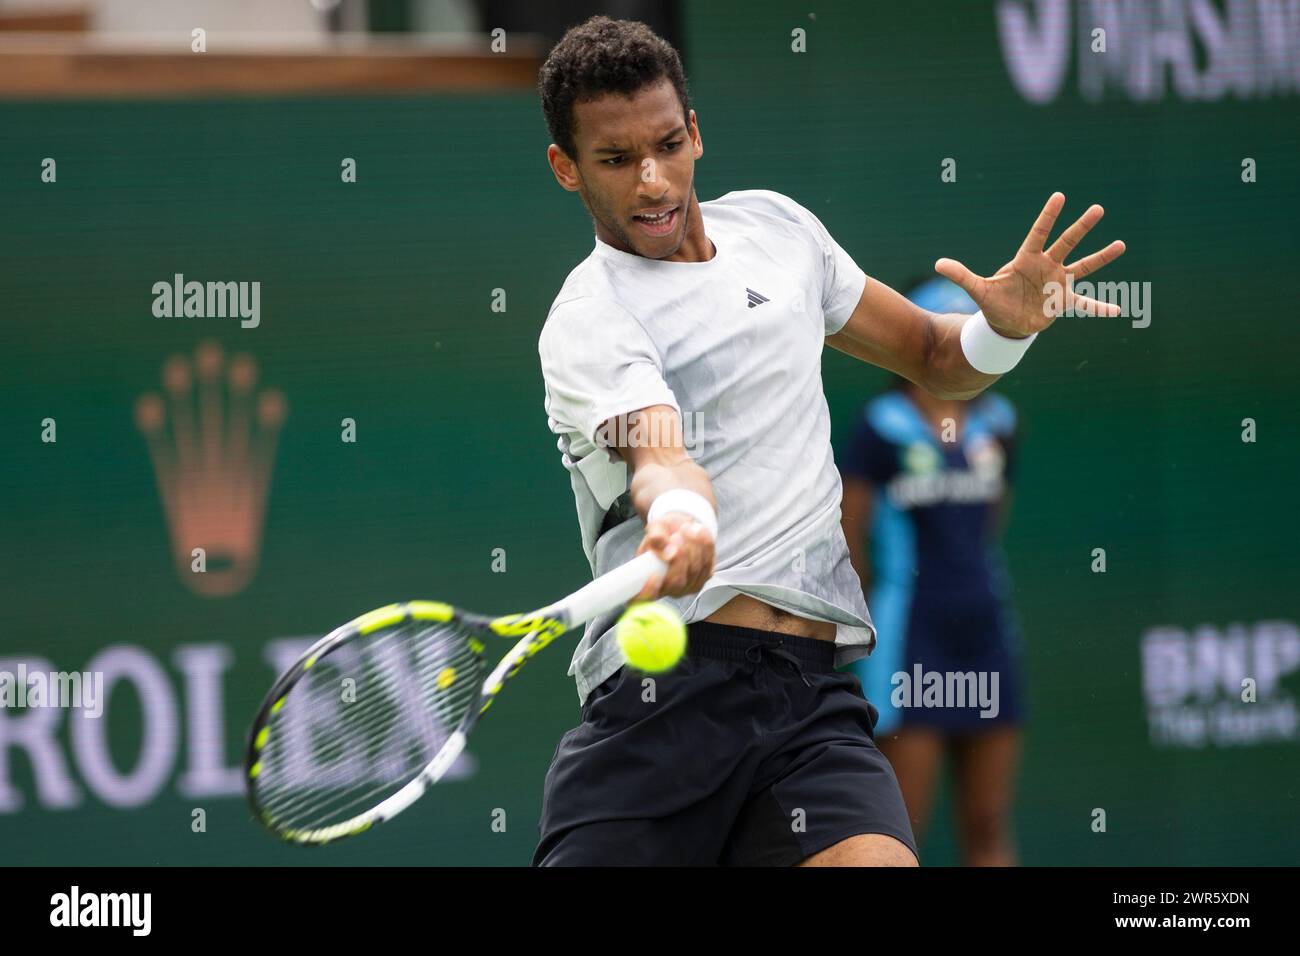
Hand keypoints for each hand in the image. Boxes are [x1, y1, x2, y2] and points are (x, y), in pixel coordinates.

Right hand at [634, 512, 714, 600]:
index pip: (643, 599)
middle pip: (676, 582)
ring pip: (695, 570)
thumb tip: (665, 549)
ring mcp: (688, 586)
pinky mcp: (704, 577)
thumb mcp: (655, 529)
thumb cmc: (664, 533)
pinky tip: (698, 532)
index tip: (653, 575)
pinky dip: (705, 544)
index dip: (649, 591)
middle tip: (676, 535)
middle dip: (680, 556)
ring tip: (686, 528)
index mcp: (646, 581)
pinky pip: (708, 562)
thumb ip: (656, 538)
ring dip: (693, 545)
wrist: (681, 528)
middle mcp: (668, 589)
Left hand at [935, 193, 1125, 337]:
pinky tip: (1117, 310)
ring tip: (1121, 244)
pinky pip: (1085, 304)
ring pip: (1083, 266)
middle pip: (1066, 242)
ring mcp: (1057, 282)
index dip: (1048, 216)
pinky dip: (1099, 307)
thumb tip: (938, 264)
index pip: (1038, 233)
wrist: (1006, 323)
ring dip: (1101, 257)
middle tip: (1098, 209)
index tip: (1060, 196)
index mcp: (1026, 259)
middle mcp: (1046, 266)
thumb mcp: (978, 290)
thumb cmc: (994, 302)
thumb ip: (961, 275)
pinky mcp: (1062, 301)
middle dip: (1081, 227)